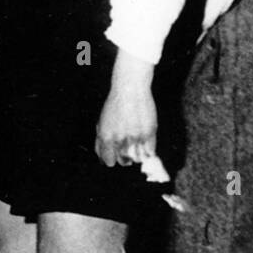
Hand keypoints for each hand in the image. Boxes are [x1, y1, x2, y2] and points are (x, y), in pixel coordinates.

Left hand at [95, 48, 157, 166]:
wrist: (130, 91)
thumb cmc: (114, 106)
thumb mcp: (102, 123)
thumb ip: (102, 141)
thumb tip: (103, 159)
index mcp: (106, 138)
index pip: (108, 161)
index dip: (111, 160)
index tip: (114, 157)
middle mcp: (120, 139)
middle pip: (124, 161)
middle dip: (125, 159)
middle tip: (127, 152)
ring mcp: (136, 137)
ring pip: (138, 159)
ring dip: (138, 156)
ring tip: (136, 147)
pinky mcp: (149, 133)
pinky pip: (150, 152)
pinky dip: (148, 151)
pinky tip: (145, 143)